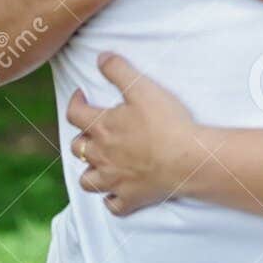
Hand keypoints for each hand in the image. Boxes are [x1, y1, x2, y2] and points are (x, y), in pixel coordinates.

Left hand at [69, 54, 208, 214]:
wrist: (187, 159)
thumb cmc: (166, 122)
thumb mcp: (142, 87)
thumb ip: (119, 70)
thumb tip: (100, 57)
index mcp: (102, 127)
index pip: (74, 113)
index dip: (75, 101)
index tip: (81, 95)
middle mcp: (102, 156)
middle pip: (77, 148)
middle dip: (83, 138)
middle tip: (96, 131)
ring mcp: (114, 180)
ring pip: (88, 181)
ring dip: (91, 172)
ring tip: (100, 165)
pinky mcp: (131, 198)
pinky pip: (113, 206)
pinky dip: (112, 200)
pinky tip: (118, 193)